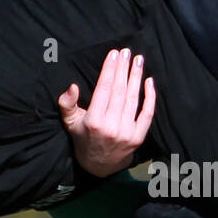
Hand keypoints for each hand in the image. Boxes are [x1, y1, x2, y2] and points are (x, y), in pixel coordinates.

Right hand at [58, 48, 156, 177]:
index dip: (110, 69)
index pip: (104, 89)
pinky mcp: (138, 137)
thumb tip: (73, 86)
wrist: (99, 165)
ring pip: (133, 99)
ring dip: (136, 77)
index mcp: (94, 121)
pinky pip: (147, 114)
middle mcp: (111, 127)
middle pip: (119, 91)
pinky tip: (149, 81)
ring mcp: (126, 133)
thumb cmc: (83, 138)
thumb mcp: (70, 122)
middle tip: (127, 52)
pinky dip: (150, 97)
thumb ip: (67, 104)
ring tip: (138, 60)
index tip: (114, 54)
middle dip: (123, 69)